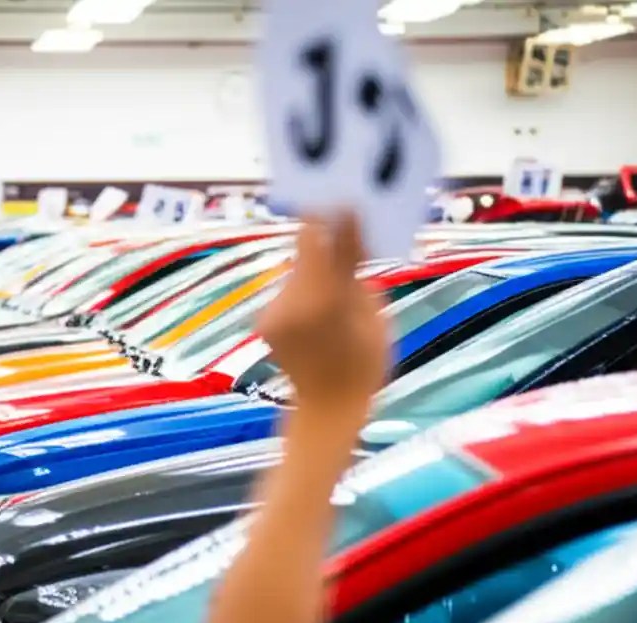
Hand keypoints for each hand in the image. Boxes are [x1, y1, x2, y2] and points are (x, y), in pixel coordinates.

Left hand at [256, 212, 389, 414]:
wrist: (326, 408)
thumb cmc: (364, 364)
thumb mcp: (372, 315)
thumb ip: (354, 270)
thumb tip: (351, 227)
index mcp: (324, 298)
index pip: (315, 236)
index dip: (327, 213)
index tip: (343, 200)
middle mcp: (291, 301)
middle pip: (306, 252)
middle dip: (326, 241)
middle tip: (345, 226)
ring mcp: (273, 312)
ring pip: (298, 273)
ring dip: (315, 271)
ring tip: (335, 287)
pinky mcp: (264, 320)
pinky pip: (289, 293)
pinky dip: (304, 294)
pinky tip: (318, 312)